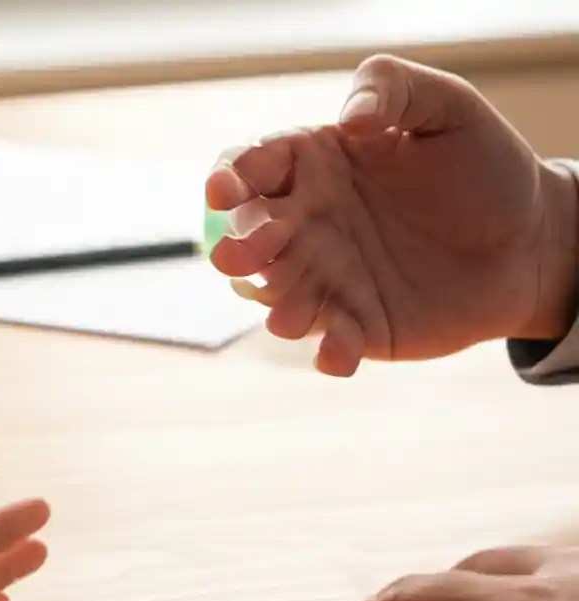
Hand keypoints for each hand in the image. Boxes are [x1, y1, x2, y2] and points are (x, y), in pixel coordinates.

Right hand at [205, 55, 578, 376]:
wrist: (534, 242)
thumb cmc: (484, 166)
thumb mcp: (447, 106)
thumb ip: (390, 88)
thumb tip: (348, 121)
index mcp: (313, 166)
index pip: (252, 168)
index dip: (229, 178)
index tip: (224, 191)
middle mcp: (307, 223)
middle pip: (248, 236)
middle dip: (238, 247)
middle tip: (249, 254)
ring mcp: (326, 277)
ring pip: (277, 296)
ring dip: (275, 307)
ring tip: (289, 317)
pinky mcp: (356, 325)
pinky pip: (329, 343)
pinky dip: (328, 351)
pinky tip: (340, 354)